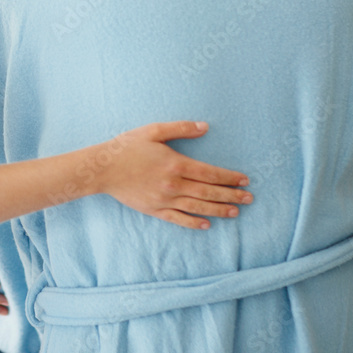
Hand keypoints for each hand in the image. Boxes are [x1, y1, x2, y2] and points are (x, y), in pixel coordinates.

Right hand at [95, 121, 252, 229]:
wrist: (103, 168)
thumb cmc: (127, 147)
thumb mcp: (153, 131)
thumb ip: (181, 128)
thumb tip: (205, 127)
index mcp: (176, 164)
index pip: (210, 173)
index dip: (229, 177)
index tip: (244, 179)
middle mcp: (173, 184)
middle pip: (209, 192)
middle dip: (231, 195)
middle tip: (249, 198)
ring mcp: (164, 199)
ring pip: (198, 207)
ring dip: (219, 210)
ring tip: (236, 211)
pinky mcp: (154, 209)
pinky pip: (178, 218)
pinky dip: (193, 223)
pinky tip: (206, 224)